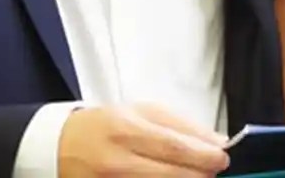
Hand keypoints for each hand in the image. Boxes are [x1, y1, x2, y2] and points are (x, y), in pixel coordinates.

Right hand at [58, 104, 230, 176]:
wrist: (60, 146)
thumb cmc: (107, 125)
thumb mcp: (143, 112)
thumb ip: (183, 126)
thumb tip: (218, 141)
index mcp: (127, 131)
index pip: (174, 147)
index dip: (203, 156)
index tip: (223, 157)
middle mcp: (117, 161)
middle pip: (170, 175)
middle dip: (200, 175)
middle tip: (214, 171)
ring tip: (196, 176)